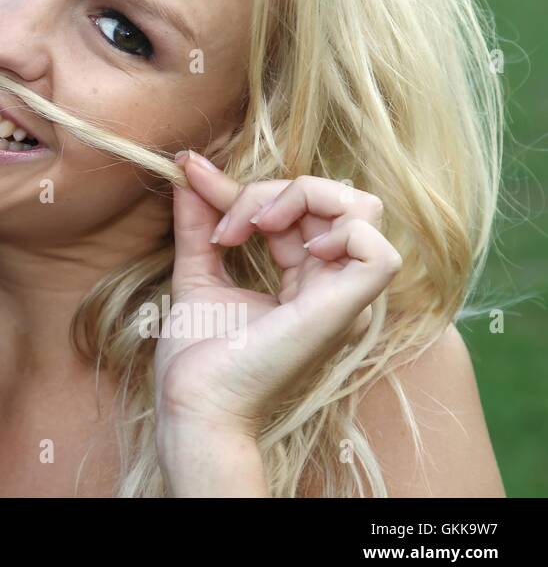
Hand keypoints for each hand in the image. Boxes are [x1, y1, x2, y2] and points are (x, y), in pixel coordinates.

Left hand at [154, 151, 401, 439]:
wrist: (193, 398)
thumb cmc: (198, 353)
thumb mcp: (198, 269)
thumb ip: (199, 220)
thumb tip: (187, 167)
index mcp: (306, 278)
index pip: (301, 207)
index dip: (250, 187)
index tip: (195, 179)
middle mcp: (331, 285)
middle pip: (335, 198)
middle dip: (273, 189)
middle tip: (228, 224)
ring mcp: (343, 298)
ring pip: (362, 210)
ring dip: (302, 197)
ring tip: (254, 227)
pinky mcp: (345, 311)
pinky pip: (378, 253)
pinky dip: (340, 232)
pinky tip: (297, 249)